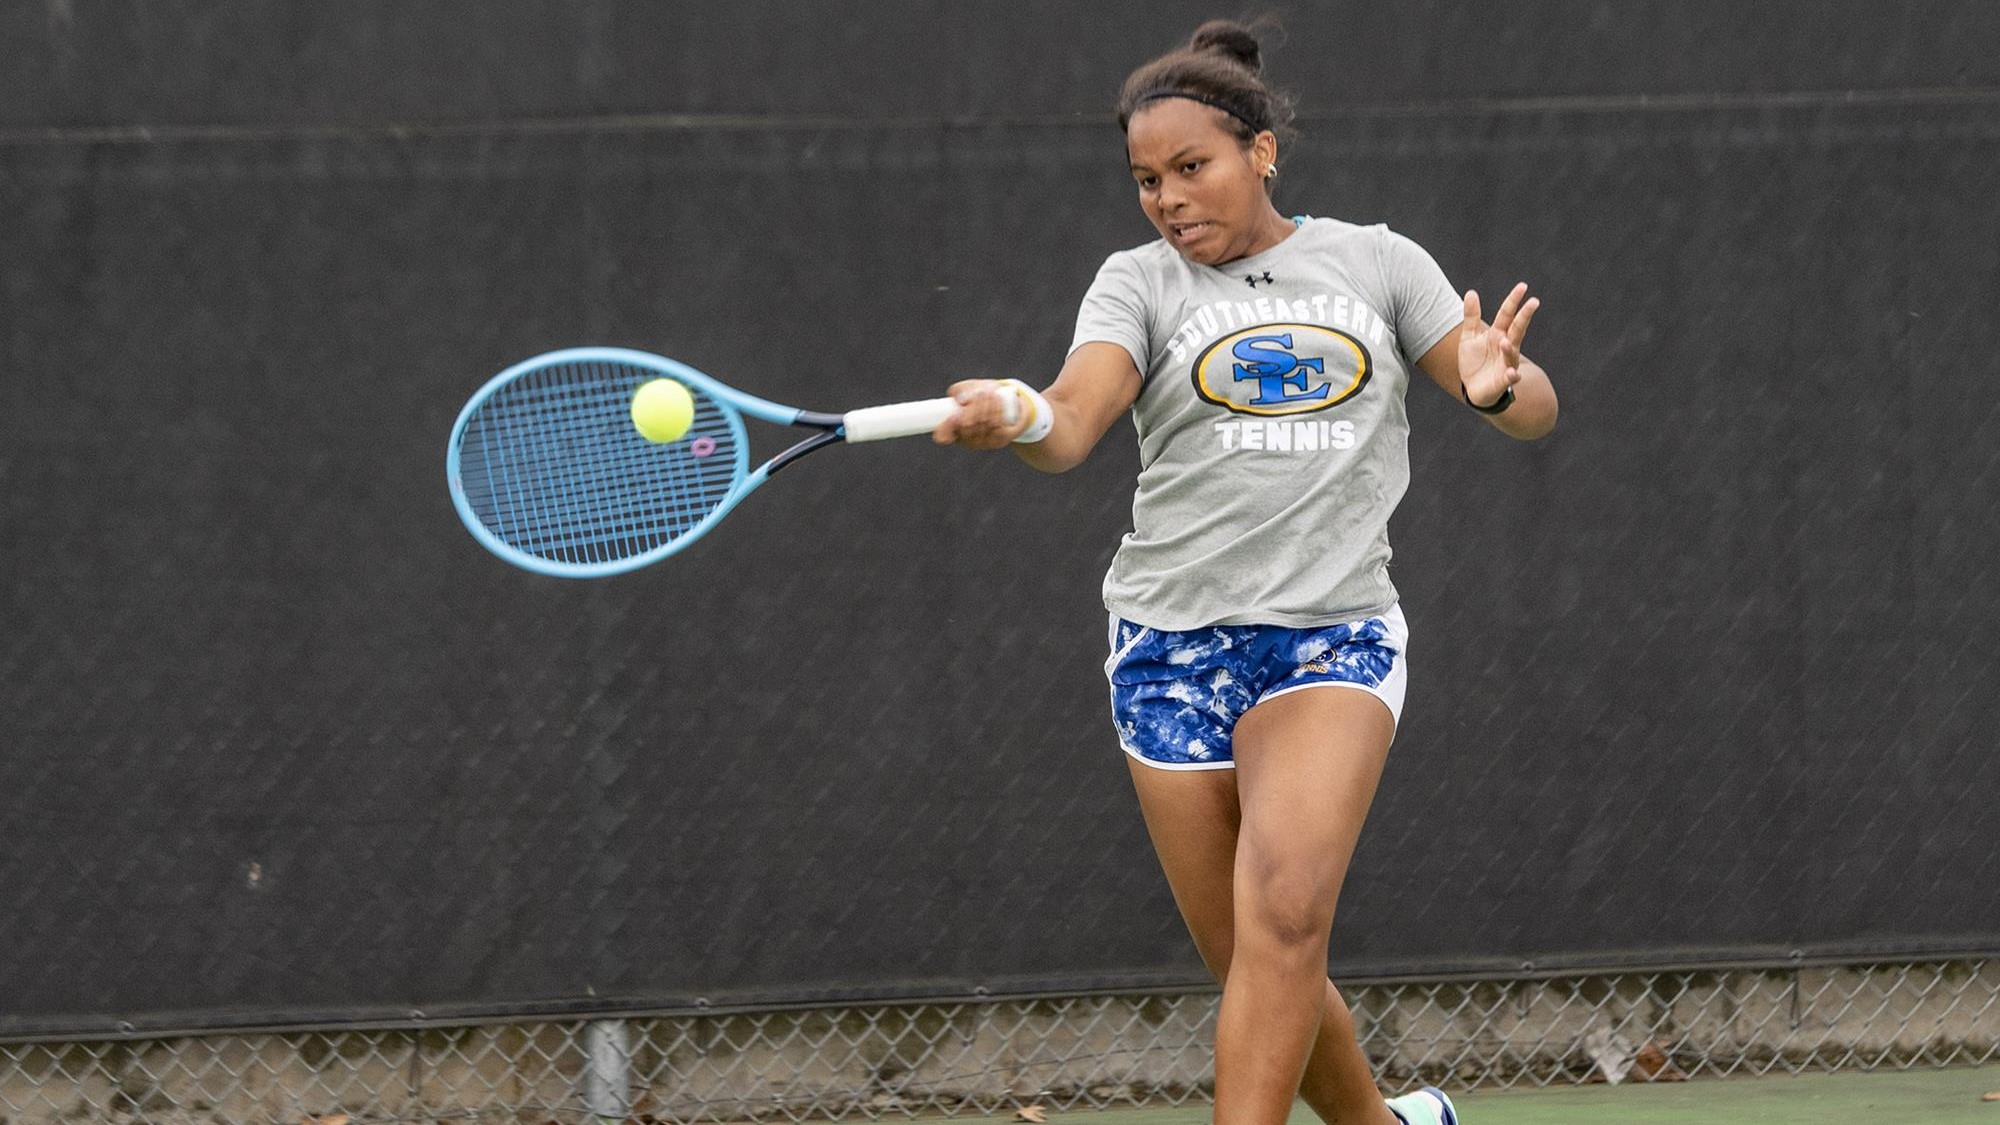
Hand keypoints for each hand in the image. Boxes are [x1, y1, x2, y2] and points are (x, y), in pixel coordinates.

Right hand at [932, 379, 1026, 448]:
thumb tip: (962, 400)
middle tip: (981, 392)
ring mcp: (982, 443)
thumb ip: (958, 390)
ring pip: (983, 426)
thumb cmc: (981, 396)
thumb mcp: (966, 389)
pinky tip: (998, 402)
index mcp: (952, 429)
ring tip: (991, 392)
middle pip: (967, 427)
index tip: (953, 416)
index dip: (945, 428)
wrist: (1006, 405)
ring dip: (987, 407)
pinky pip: (998, 429)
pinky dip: (998, 413)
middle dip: (974, 408)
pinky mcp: (999, 441)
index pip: (943, 436)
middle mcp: (966, 440)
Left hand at [1458, 283, 1538, 407]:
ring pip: (1512, 353)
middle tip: (1534, 302)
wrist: (1473, 388)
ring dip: (1510, 348)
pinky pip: (1510, 378)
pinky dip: (1512, 376)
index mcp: (1498, 333)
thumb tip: (1471, 292)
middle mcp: (1506, 346)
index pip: (1507, 314)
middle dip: (1525, 316)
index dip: (1513, 300)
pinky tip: (1512, 373)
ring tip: (1505, 341)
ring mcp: (1506, 363)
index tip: (1523, 286)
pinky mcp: (1503, 380)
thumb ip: (1471, 316)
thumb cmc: (1475, 361)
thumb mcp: (1469, 336)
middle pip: (1517, 329)